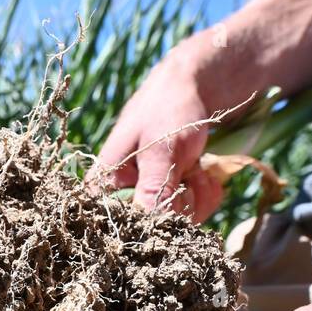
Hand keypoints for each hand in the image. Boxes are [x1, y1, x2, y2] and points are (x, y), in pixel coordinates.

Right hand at [92, 53, 223, 222]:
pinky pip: (191, 211)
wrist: (198, 84)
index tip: (168, 201)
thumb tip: (147, 226)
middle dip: (179, 203)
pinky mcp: (172, 192)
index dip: (142, 223)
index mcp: (105, 180)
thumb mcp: (161, 149)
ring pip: (176, 220)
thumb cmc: (169, 109)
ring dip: (197, 196)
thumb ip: (153, 189)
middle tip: (190, 173)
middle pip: (151, 226)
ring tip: (199, 167)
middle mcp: (124, 192)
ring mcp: (150, 193)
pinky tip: (206, 173)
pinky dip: (205, 193)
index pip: (112, 222)